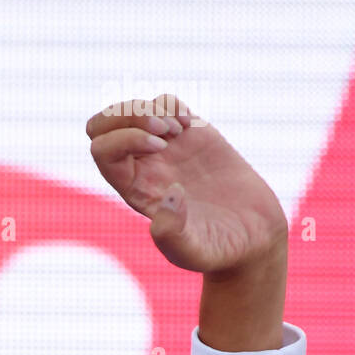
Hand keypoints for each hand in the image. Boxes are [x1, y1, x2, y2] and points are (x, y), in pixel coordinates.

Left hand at [86, 96, 287, 274]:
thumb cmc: (219, 249)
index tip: (161, 147)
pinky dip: (172, 104)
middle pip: (102, 127)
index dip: (123, 139)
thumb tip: (169, 192)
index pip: (102, 152)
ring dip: (151, 107)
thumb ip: (172, 232)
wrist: (252, 236)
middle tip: (161, 128)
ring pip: (130, 110)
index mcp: (135, 191)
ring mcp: (165, 150)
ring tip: (180, 128)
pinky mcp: (190, 136)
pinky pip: (163, 104)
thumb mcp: (193, 251)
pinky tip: (190, 125)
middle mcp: (143, 168)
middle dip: (125, 115)